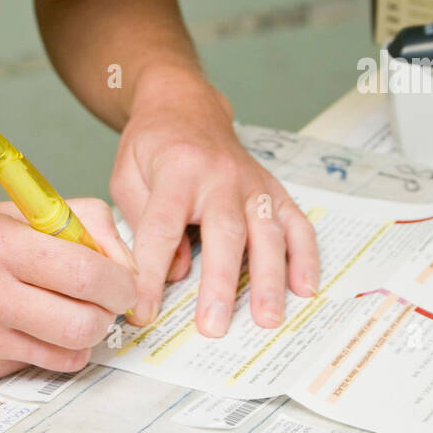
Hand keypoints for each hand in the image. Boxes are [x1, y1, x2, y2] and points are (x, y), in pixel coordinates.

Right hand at [0, 197, 137, 381]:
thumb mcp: (8, 208)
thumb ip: (72, 221)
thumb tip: (121, 258)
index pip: (85, 272)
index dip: (120, 282)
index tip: (124, 281)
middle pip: (83, 321)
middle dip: (109, 313)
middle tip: (106, 301)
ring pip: (67, 353)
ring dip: (84, 337)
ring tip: (71, 312)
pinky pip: (36, 365)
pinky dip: (50, 350)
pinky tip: (35, 327)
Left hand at [109, 74, 319, 337]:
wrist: (184, 105)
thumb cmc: (152, 144)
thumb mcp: (127, 175)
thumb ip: (144, 223)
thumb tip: (174, 272)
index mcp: (176, 170)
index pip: (162, 228)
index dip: (150, 273)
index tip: (143, 310)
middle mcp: (220, 175)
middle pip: (224, 232)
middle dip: (220, 283)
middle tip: (213, 326)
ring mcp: (252, 182)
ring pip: (266, 231)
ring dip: (269, 278)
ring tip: (268, 319)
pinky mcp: (272, 188)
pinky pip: (295, 222)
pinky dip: (304, 255)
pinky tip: (305, 287)